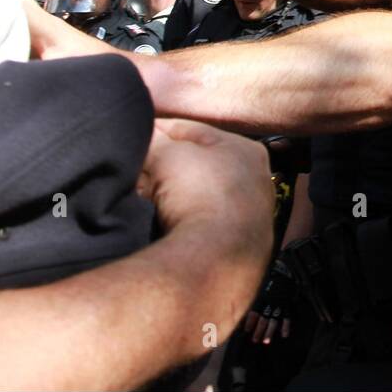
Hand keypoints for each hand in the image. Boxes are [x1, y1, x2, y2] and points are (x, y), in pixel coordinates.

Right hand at [139, 119, 273, 240]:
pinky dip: (176, 220)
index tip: (137, 135)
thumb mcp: (168, 156)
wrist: (212, 260)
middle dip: (162, 166)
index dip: (161, 131)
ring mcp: (247, 218)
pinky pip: (196, 224)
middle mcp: (254, 183)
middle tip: (136, 167)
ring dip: (167, 194)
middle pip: (195, 166)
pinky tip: (156, 221)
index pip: (193, 131)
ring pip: (194, 196)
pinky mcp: (233, 248)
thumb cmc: (200, 196)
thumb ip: (154, 141)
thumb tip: (143, 136)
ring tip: (142, 195)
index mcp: (246, 151)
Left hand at [243, 255, 299, 344]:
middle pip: (263, 318)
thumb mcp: (260, 282)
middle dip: (258, 330)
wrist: (286, 267)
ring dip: (270, 331)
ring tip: (266, 341)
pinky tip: (284, 335)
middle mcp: (270, 301)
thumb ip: (253, 291)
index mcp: (262, 295)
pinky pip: (288, 316)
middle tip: (254, 340)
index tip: (246, 330)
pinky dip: (286, 326)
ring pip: (274, 320)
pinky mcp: (288, 303)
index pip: (255, 310)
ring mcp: (280, 303)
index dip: (250, 321)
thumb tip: (241, 297)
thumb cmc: (271, 274)